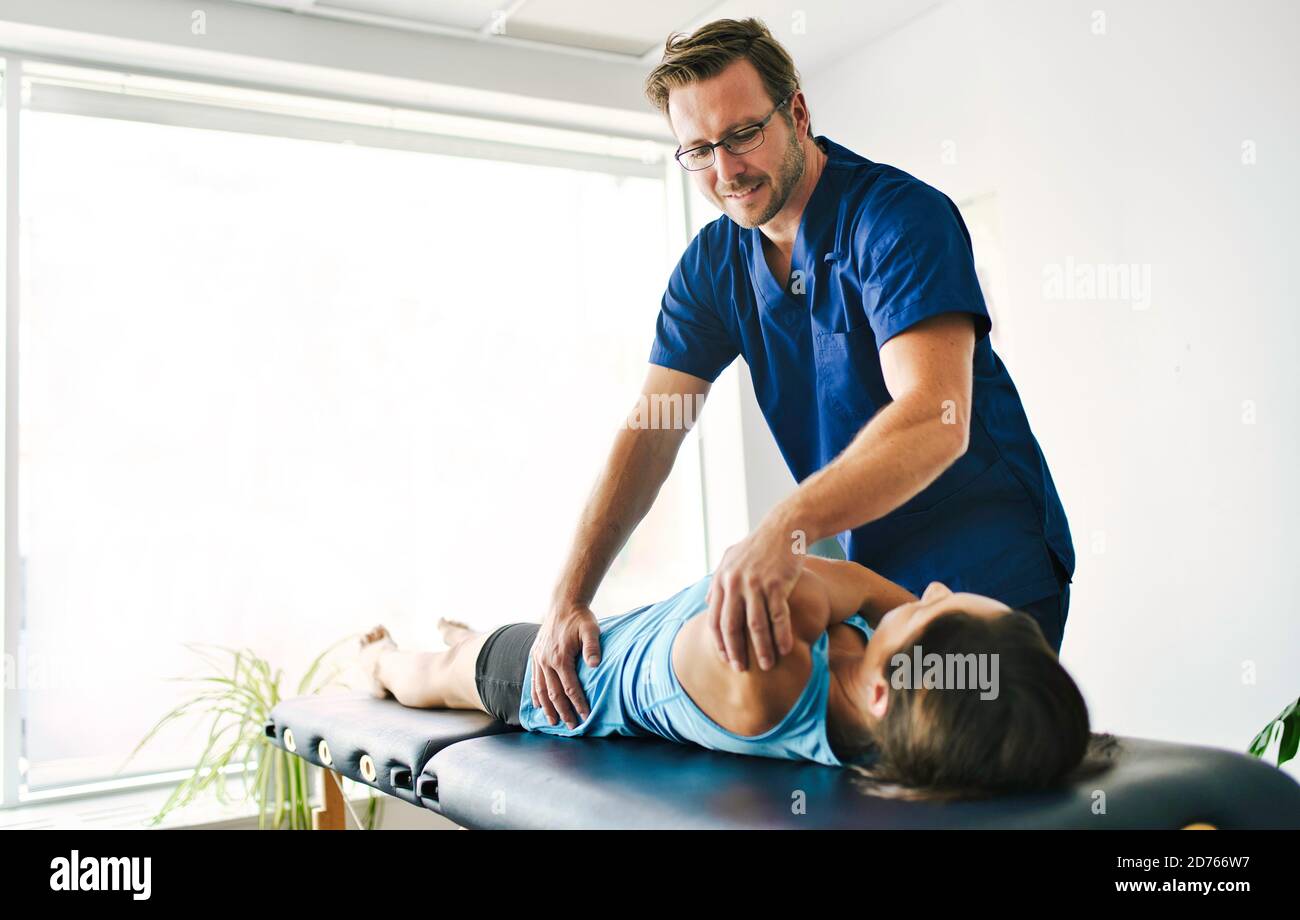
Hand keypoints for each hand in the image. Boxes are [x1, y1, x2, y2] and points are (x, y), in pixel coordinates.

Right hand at [530, 601, 600, 728]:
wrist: (563, 603)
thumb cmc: (580, 618)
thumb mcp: (591, 629)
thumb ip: (592, 647)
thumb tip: (595, 665)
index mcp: (560, 657)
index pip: (570, 688)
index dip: (578, 704)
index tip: (586, 717)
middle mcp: (546, 661)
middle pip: (554, 693)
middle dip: (563, 712)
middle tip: (571, 727)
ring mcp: (538, 658)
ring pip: (541, 689)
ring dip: (547, 708)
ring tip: (553, 722)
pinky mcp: (535, 655)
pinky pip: (533, 679)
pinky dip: (535, 694)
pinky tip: (537, 704)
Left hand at [705, 521, 805, 671]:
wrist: (782, 528)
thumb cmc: (757, 547)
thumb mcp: (730, 559)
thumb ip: (718, 581)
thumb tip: (707, 602)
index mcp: (722, 580)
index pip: (715, 618)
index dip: (719, 642)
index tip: (726, 658)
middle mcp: (735, 583)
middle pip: (732, 626)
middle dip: (736, 651)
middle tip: (741, 669)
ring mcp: (756, 584)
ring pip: (756, 625)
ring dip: (761, 649)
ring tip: (766, 665)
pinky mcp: (777, 583)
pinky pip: (779, 616)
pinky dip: (781, 635)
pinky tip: (785, 649)